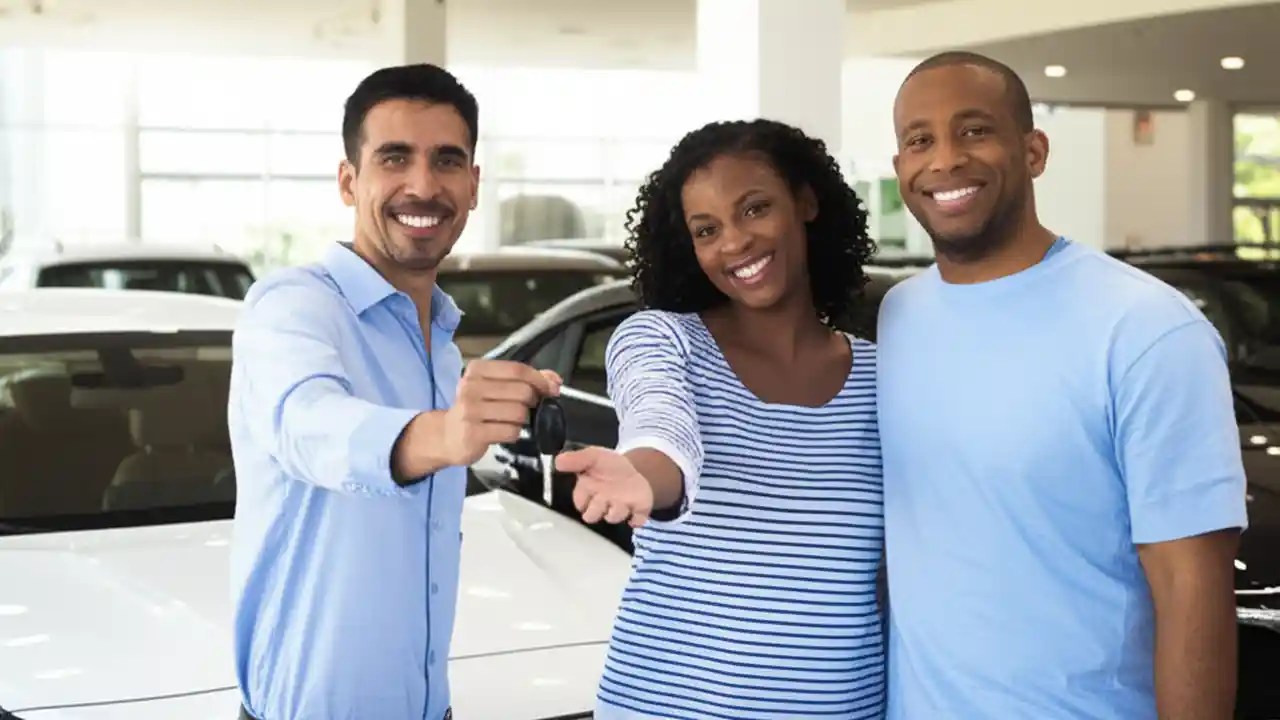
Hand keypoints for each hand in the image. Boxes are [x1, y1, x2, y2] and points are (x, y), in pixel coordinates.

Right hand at [440, 360, 560, 465]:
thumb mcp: (494, 387)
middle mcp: (471, 387)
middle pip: (521, 391)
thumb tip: (555, 380)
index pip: (517, 370)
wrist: (446, 435)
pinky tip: (505, 431)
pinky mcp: (473, 433)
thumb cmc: (475, 409)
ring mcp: (471, 410)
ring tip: (512, 420)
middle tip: (529, 408)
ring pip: (518, 412)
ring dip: (523, 419)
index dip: (539, 380)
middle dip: (533, 402)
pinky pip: (511, 431)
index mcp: (477, 370)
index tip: (550, 389)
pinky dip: (515, 433)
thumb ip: (525, 380)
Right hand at [556, 446, 654, 527]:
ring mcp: (619, 508)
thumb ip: (576, 459)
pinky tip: (636, 509)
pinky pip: (637, 520)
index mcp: (588, 491)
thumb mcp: (593, 456)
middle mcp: (601, 503)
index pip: (579, 502)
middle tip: (604, 496)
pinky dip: (637, 518)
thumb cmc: (609, 466)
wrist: (634, 470)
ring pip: (613, 517)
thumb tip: (557, 462)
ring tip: (622, 497)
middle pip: (592, 516)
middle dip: (597, 508)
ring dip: (617, 509)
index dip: (583, 498)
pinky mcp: (636, 511)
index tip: (588, 487)